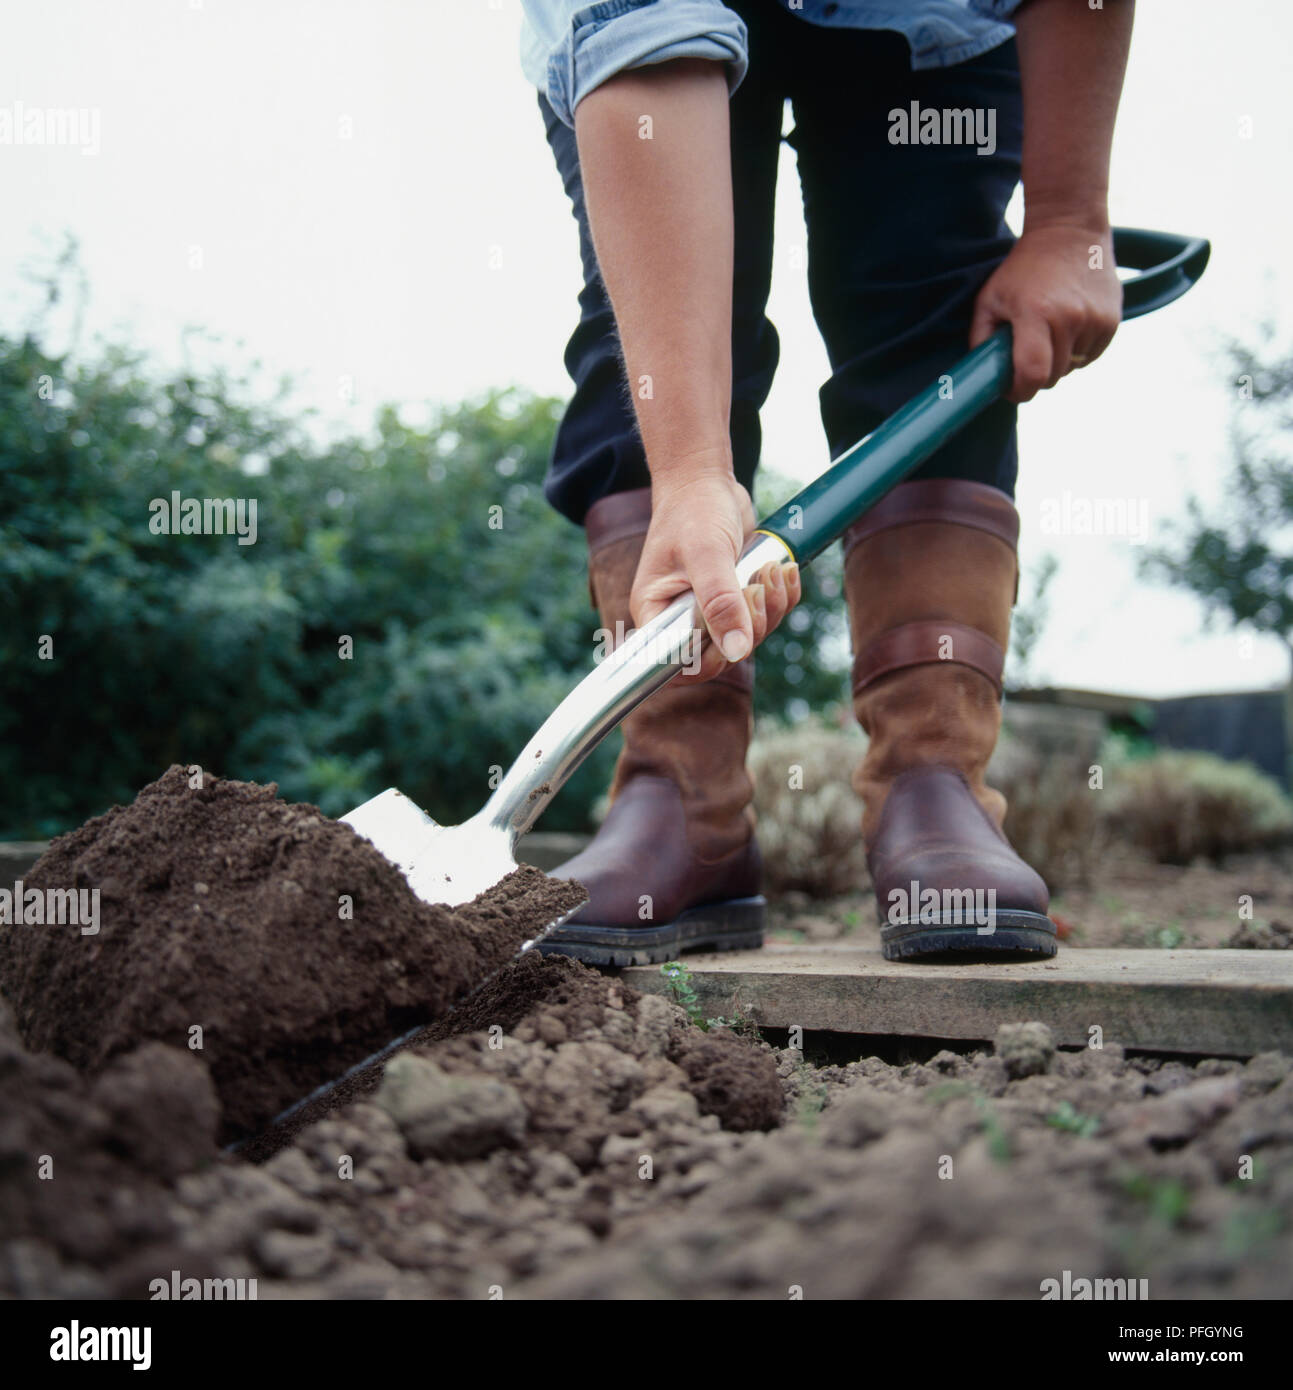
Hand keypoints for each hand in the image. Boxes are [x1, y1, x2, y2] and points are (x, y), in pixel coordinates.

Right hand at [631, 470, 800, 682]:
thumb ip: (720, 602)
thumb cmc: (693, 511)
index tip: (734, 632)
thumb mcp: (706, 554)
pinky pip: (764, 616)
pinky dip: (780, 597)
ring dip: (770, 607)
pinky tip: (782, 569)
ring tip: (771, 569)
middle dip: (750, 625)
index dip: (711, 660)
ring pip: (748, 636)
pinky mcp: (735, 598)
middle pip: (721, 654)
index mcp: (657, 615)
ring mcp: (710, 610)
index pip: (678, 664)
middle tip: (755, 585)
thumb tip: (737, 650)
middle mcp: (680, 619)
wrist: (706, 482)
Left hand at [969, 221, 1121, 402]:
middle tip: (1025, 354)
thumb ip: (981, 340)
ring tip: (1048, 332)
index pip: (1033, 375)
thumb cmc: (1021, 269)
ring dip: (1057, 361)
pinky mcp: (1112, 321)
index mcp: (1036, 313)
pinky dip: (1077, 351)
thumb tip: (984, 377)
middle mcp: (1070, 318)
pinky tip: (1068, 327)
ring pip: (1071, 368)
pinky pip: (1090, 357)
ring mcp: (1095, 320)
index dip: (1019, 391)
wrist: (1070, 231)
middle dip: (1035, 374)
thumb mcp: (989, 299)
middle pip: (1051, 377)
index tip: (1011, 388)